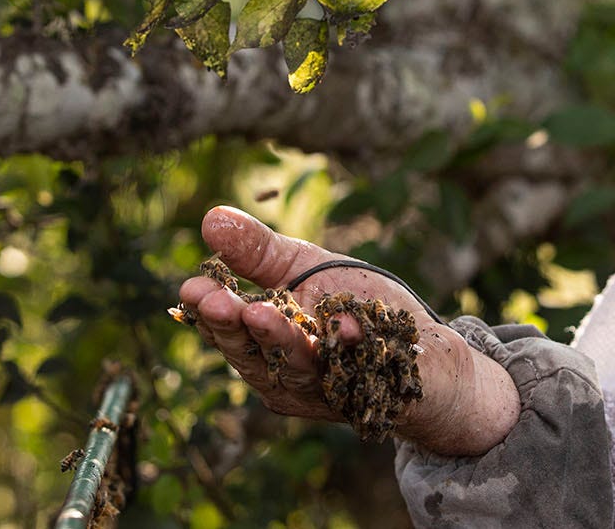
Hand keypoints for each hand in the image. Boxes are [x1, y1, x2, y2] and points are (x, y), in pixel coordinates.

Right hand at [177, 205, 519, 454]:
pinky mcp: (365, 396)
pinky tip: (348, 326)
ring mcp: (324, 389)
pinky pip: (356, 373)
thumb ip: (259, 251)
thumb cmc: (356, 305)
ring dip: (279, 340)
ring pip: (295, 368)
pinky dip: (350, 349)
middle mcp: (285, 373)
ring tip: (259, 312)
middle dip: (232, 327)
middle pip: (252, 354)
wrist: (423, 350)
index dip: (208, 311)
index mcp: (265, 342)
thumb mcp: (304, 267)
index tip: (191, 287)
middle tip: (214, 301)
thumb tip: (210, 218)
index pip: (228, 329)